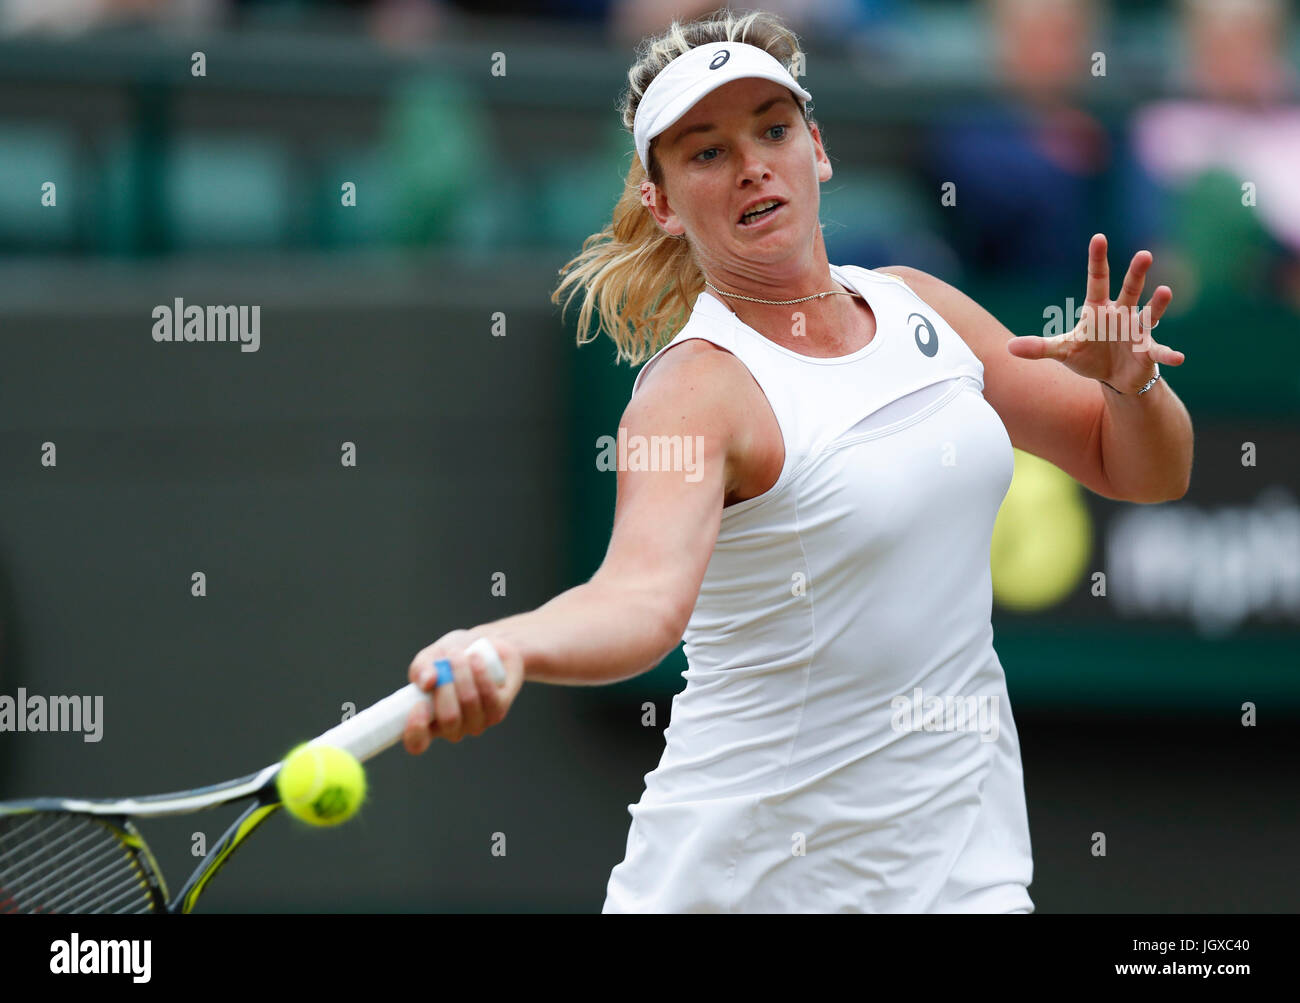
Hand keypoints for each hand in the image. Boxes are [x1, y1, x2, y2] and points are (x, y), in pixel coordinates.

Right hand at [401, 630, 523, 752]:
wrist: (485, 646)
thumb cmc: (451, 657)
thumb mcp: (429, 658)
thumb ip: (421, 669)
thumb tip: (426, 682)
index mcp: (427, 723)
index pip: (417, 744)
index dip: (416, 729)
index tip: (418, 703)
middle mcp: (452, 729)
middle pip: (449, 719)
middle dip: (445, 686)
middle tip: (444, 661)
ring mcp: (476, 723)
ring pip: (469, 702)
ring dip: (462, 672)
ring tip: (457, 653)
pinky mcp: (497, 712)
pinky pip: (488, 695)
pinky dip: (480, 673)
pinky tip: (475, 657)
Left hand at [1007, 234, 1185, 392]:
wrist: (1114, 377)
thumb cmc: (1089, 356)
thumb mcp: (1063, 351)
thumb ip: (1040, 347)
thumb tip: (1009, 347)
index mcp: (1099, 309)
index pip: (1097, 279)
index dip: (1097, 260)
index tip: (1098, 237)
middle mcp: (1121, 314)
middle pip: (1130, 290)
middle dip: (1136, 273)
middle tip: (1144, 254)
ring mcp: (1137, 330)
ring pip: (1149, 314)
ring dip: (1159, 304)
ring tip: (1166, 291)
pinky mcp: (1148, 351)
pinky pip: (1160, 351)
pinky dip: (1168, 354)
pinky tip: (1178, 358)